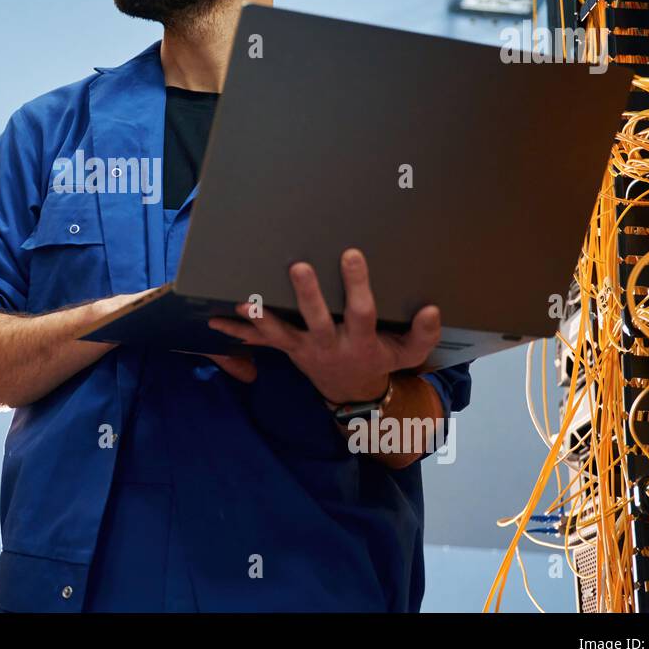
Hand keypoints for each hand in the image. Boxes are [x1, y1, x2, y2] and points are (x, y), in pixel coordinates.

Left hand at [207, 249, 440, 404]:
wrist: (353, 394)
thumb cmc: (380, 361)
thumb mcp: (407, 354)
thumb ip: (422, 334)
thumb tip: (432, 309)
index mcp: (361, 340)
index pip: (361, 310)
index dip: (357, 285)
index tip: (351, 254)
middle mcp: (330, 344)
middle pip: (317, 319)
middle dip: (307, 294)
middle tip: (297, 267)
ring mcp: (305, 348)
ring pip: (282, 333)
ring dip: (261, 317)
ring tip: (243, 301)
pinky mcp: (288, 350)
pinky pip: (261, 342)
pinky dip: (239, 331)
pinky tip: (216, 320)